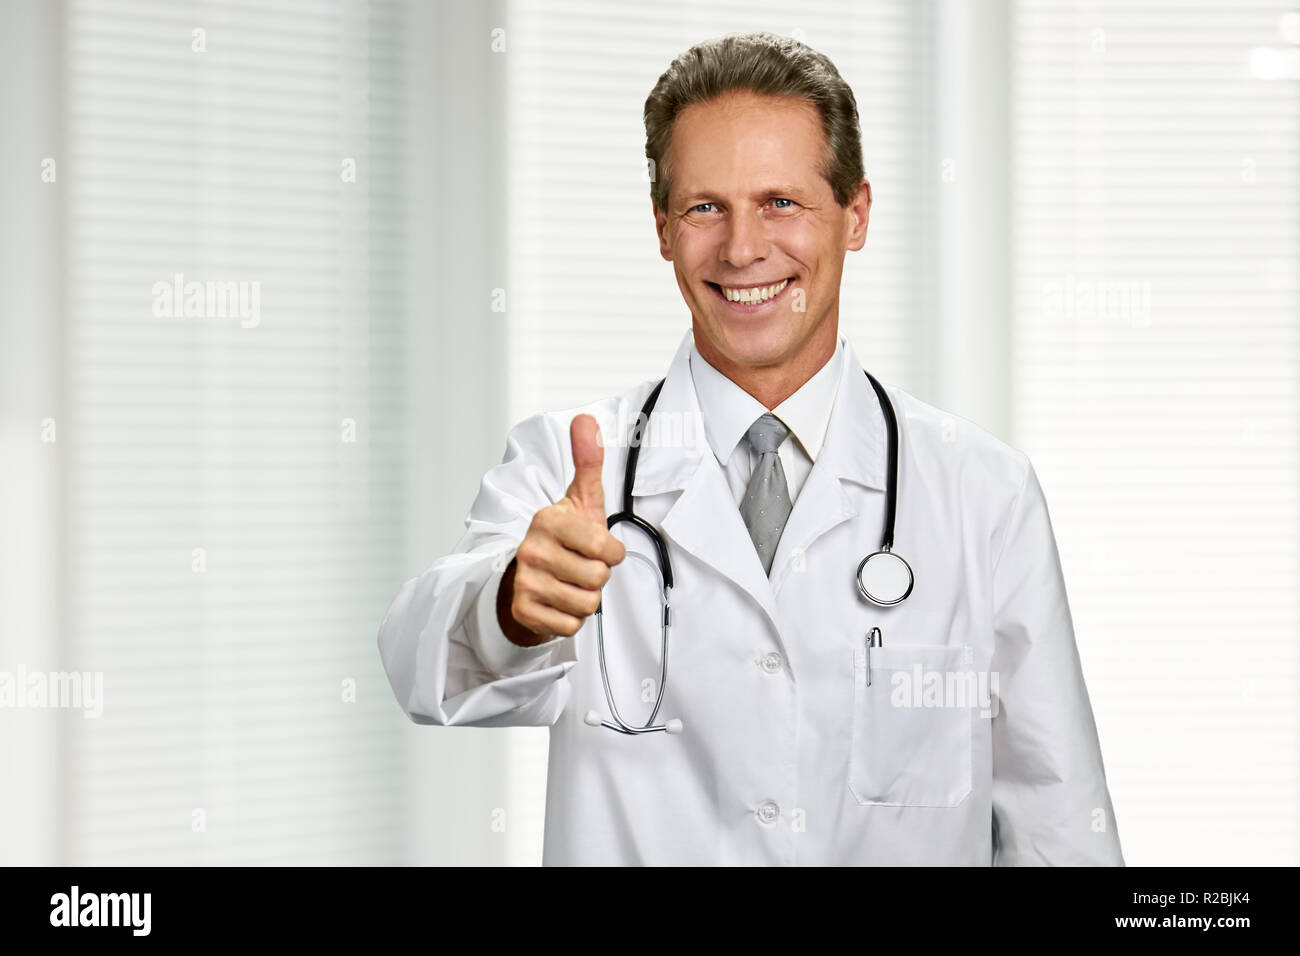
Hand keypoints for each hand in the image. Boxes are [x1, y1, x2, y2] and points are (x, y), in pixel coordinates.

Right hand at [498, 414, 626, 644]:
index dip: (610, 553)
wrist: (526, 577)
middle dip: (597, 577)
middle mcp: (532, 549)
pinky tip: (559, 602)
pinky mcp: (524, 611)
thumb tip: (586, 418)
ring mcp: (525, 581)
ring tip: (571, 583)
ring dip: (586, 598)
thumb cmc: (564, 537)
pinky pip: (571, 624)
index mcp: (548, 520)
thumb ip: (587, 461)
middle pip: (598, 578)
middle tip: (581, 567)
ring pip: (586, 603)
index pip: (603, 547)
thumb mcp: (580, 499)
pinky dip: (571, 618)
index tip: (598, 547)